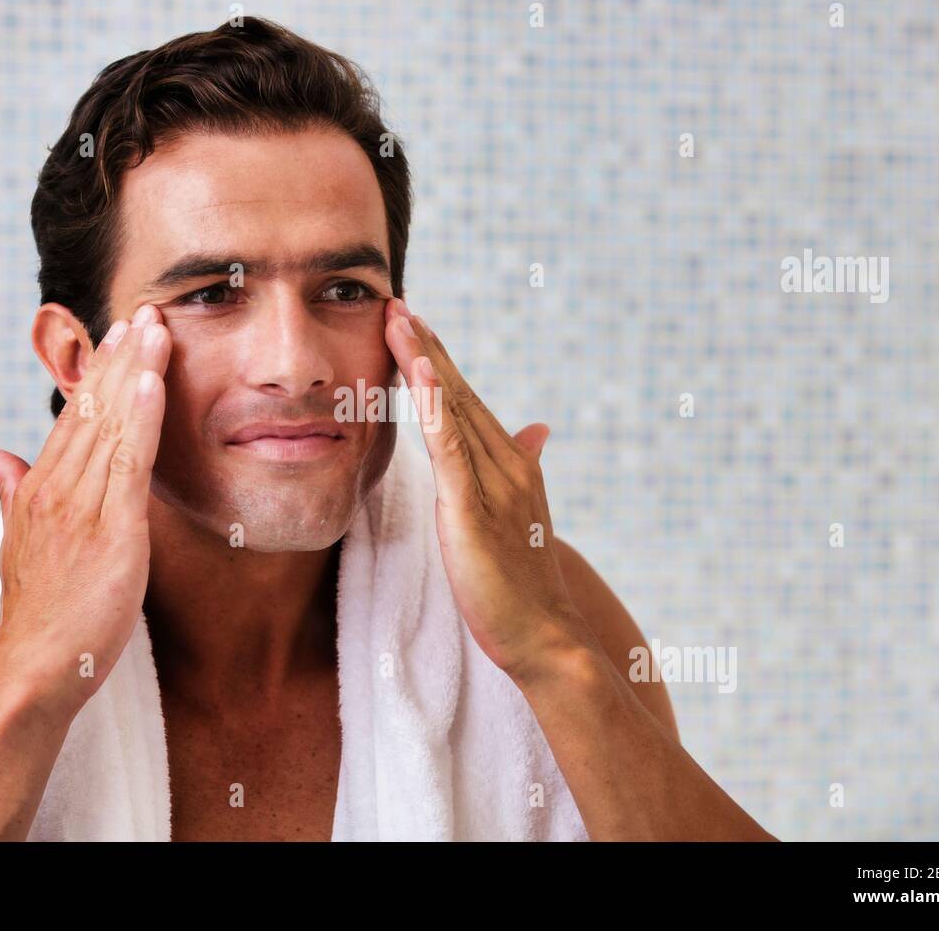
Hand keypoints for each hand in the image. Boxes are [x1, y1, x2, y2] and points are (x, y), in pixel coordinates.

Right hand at [0, 304, 170, 716]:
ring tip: (155, 328)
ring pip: (110, 425)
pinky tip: (151, 381)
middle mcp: (55, 489)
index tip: (118, 335)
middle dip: (120, 358)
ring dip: (134, 372)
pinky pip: (127, 463)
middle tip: (147, 312)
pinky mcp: (109, 530)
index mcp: (39, 491)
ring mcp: (79, 507)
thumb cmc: (39, 615)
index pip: (73, 419)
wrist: (34, 669)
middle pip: (91, 410)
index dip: (98, 374)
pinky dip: (139, 418)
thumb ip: (11, 494)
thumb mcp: (19, 544)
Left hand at [383, 298, 596, 681]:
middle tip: (395, 303)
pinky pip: (448, 447)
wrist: (543, 636)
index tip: (412, 324)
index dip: (438, 360)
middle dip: (425, 346)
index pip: (466, 401)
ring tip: (398, 320)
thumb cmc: (524, 583)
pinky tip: (417, 372)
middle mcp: (505, 462)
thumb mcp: (520, 515)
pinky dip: (433, 406)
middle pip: (457, 393)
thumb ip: (522, 466)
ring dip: (423, 361)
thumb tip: (537, 429)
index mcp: (511, 463)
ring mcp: (491, 483)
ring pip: (451, 409)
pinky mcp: (470, 507)